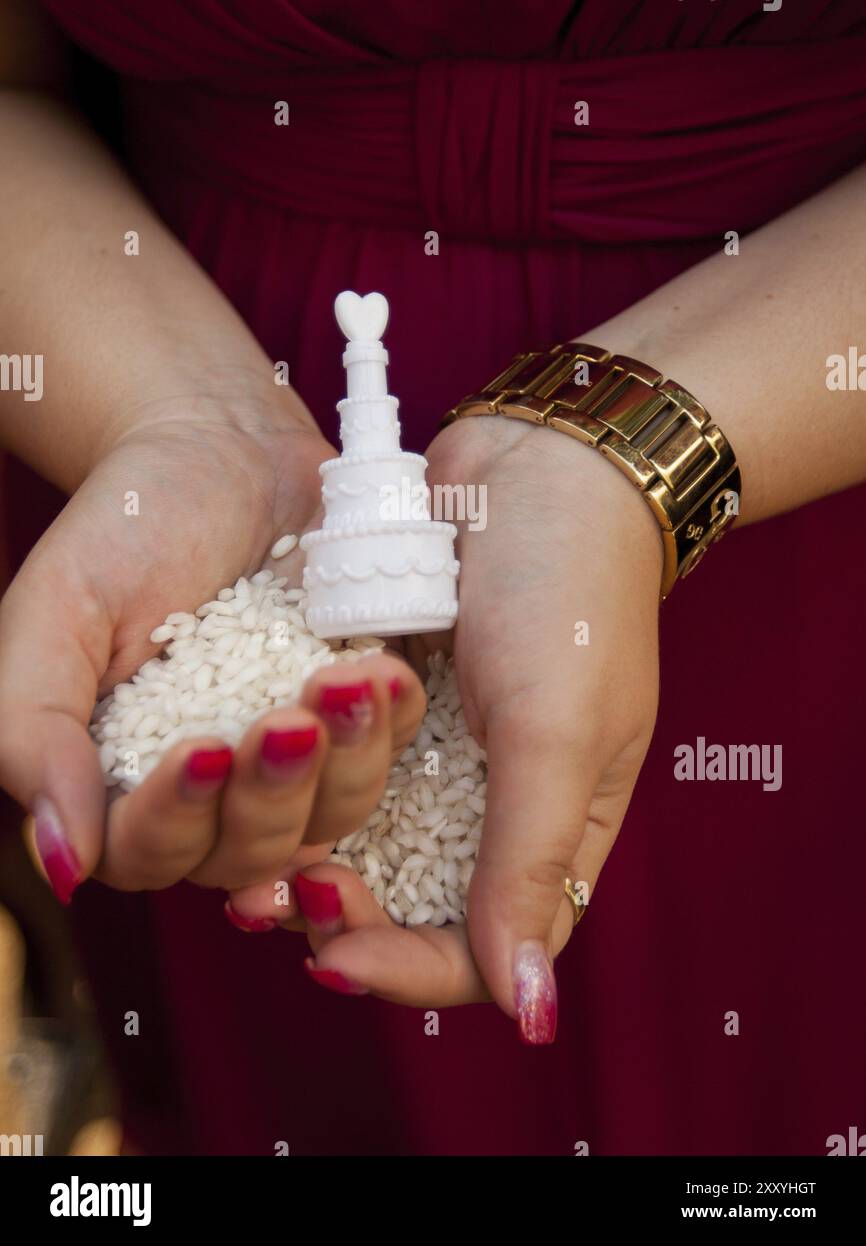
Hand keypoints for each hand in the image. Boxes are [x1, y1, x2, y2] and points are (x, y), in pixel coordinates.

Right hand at [0, 403, 424, 899]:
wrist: (218, 445)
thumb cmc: (126, 525)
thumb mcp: (56, 612)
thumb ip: (34, 732)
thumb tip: (63, 864)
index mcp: (127, 779)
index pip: (147, 852)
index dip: (174, 820)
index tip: (200, 749)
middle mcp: (219, 788)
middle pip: (249, 852)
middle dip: (270, 796)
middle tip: (284, 720)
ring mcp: (303, 757)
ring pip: (331, 817)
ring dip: (343, 767)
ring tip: (343, 685)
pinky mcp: (367, 711)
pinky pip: (396, 748)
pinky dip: (394, 721)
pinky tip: (383, 672)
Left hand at [235, 415, 662, 1040]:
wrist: (539, 462)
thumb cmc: (570, 596)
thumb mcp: (560, 735)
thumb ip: (530, 865)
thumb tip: (532, 1016)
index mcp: (552, 833)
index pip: (478, 952)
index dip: (402, 967)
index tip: (331, 948)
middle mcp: (488, 806)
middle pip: (407, 908)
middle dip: (339, 915)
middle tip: (278, 897)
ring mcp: (433, 751)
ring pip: (360, 842)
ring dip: (303, 854)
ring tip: (248, 857)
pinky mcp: (386, 700)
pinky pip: (335, 765)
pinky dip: (298, 782)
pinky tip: (249, 781)